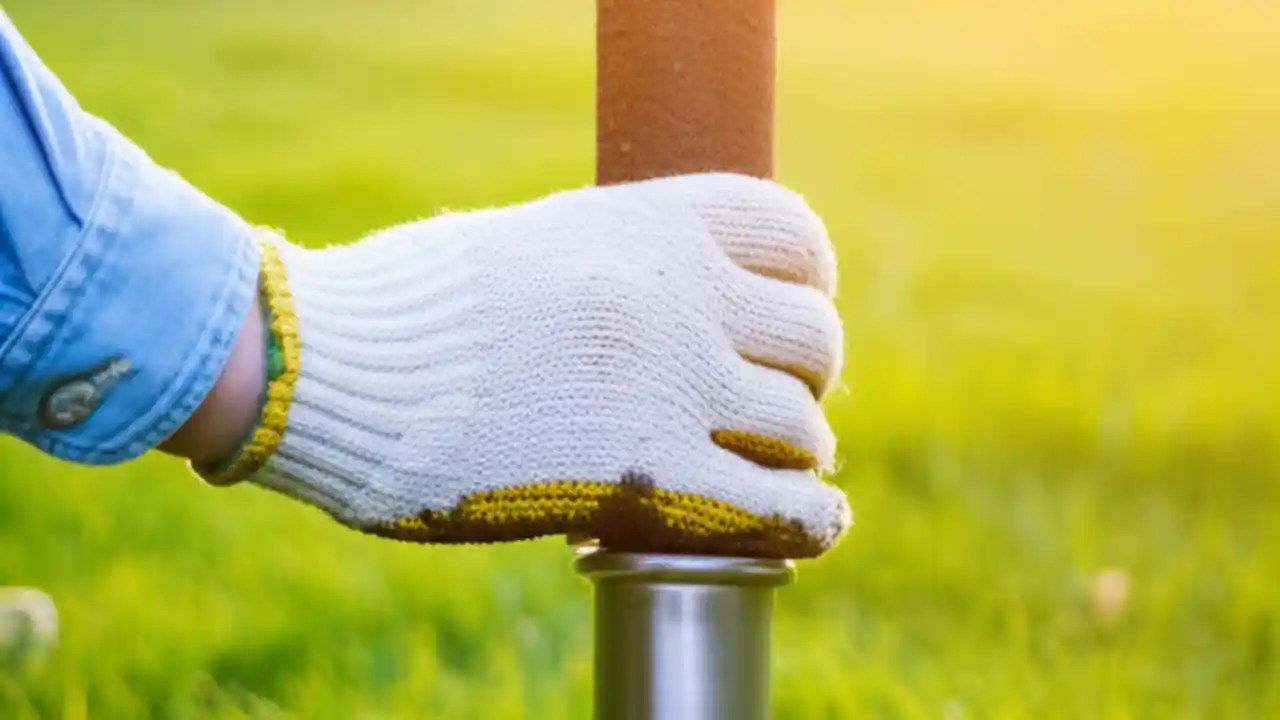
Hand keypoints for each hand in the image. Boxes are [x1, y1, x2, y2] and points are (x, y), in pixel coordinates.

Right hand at [205, 174, 848, 557]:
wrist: (335, 366)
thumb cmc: (415, 307)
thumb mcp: (536, 246)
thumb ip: (619, 266)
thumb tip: (671, 299)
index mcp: (649, 226)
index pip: (791, 237)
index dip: (807, 280)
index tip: (793, 307)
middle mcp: (679, 296)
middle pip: (812, 336)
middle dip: (805, 373)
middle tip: (772, 399)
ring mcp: (672, 387)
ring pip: (802, 424)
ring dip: (798, 448)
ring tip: (777, 463)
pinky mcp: (650, 478)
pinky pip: (779, 505)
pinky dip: (812, 517)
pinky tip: (815, 520)